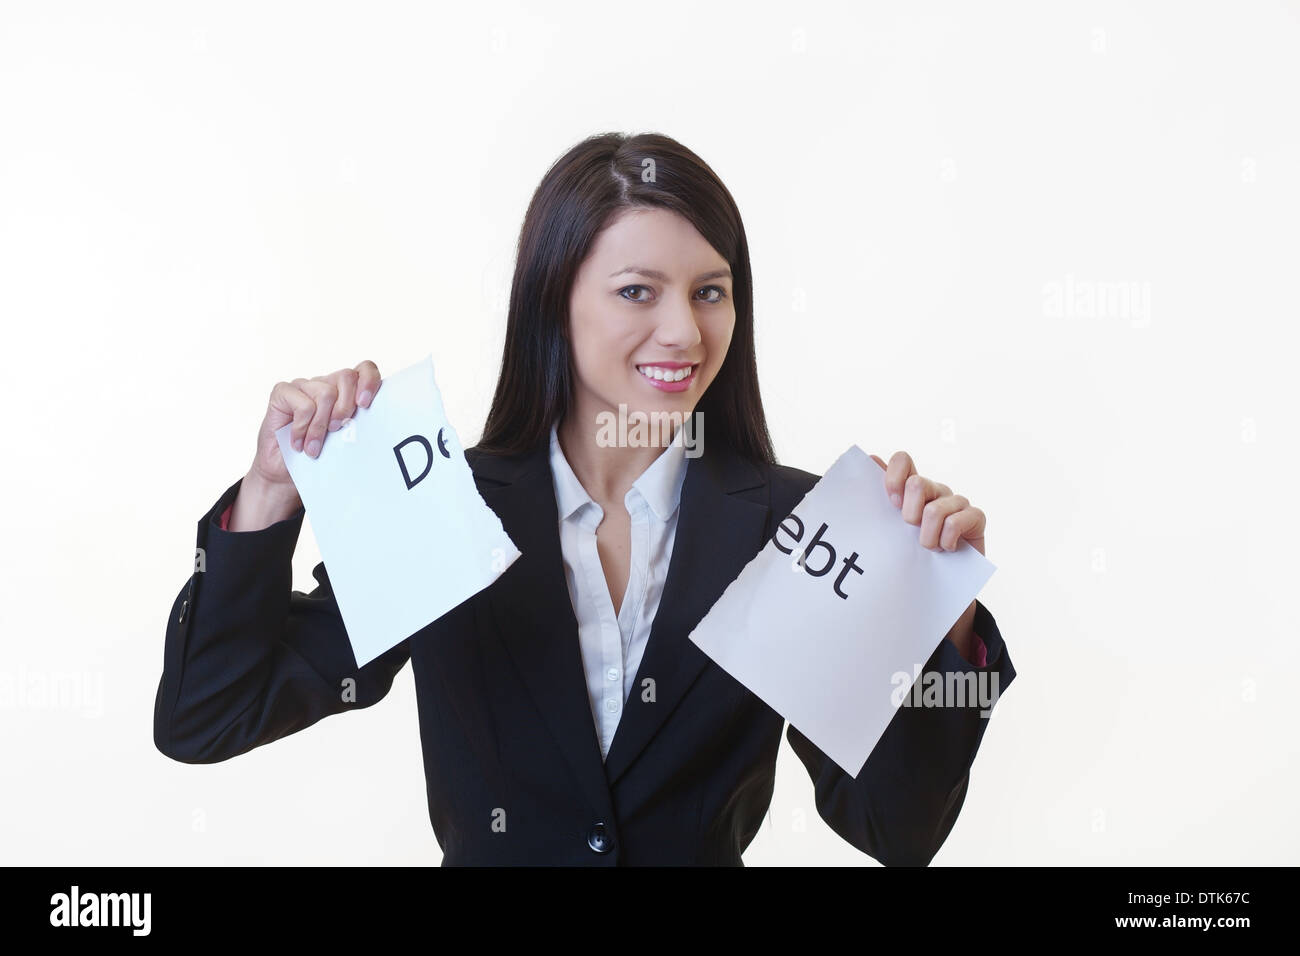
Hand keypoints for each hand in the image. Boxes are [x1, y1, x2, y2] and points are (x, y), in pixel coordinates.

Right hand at [250, 360, 382, 488]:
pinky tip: (297, 443)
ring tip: (314, 447)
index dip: (369, 381)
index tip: (365, 405)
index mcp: (345, 391)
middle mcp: (325, 383)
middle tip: (336, 431)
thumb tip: (373, 420)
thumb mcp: (345, 439)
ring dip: (320, 426)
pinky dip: (302, 428)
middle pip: (346, 377)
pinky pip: (303, 405)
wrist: (284, 470)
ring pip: (326, 393)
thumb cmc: (318, 454)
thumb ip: (358, 423)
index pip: (364, 369)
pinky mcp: (283, 392)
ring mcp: (304, 385)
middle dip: (345, 407)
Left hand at [869, 451, 984, 555]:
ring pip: (934, 511)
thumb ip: (884, 494)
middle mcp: (935, 490)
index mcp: (913, 487)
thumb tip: (872, 457)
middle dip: (909, 515)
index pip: (903, 460)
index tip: (892, 503)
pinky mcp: (975, 516)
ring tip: (930, 548)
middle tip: (913, 532)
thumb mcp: (894, 525)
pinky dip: (946, 542)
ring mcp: (957, 501)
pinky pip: (954, 523)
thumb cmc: (914, 551)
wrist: (940, 579)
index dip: (894, 478)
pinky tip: (948, 548)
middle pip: (916, 484)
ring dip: (927, 538)